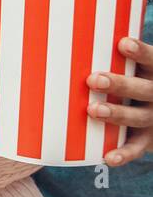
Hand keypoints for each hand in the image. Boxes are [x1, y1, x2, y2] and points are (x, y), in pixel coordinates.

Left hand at [87, 36, 152, 165]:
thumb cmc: (126, 78)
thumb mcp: (126, 67)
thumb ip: (102, 57)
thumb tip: (53, 38)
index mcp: (152, 72)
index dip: (141, 52)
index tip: (123, 43)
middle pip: (145, 89)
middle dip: (120, 84)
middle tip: (92, 79)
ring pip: (139, 117)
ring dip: (117, 114)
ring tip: (93, 110)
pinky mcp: (147, 139)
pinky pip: (136, 148)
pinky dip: (124, 154)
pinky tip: (109, 158)